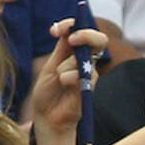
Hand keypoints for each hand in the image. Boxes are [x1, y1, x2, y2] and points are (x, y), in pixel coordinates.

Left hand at [30, 17, 106, 132]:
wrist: (47, 118)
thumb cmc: (47, 94)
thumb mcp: (50, 67)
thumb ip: (61, 50)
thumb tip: (68, 32)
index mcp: (72, 53)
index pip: (78, 31)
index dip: (70, 26)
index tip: (55, 30)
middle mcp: (84, 62)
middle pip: (97, 40)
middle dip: (86, 35)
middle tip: (72, 39)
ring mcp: (88, 74)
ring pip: (83, 59)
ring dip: (66, 67)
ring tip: (59, 80)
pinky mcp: (90, 87)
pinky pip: (82, 74)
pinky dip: (68, 77)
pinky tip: (63, 85)